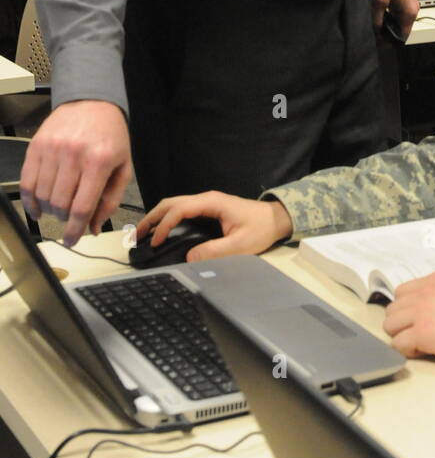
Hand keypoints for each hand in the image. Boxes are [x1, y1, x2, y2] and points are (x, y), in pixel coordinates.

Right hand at [20, 101, 132, 245]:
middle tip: (70, 217)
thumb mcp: (123, 167)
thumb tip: (93, 228)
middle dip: (64, 219)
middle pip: (60, 204)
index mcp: (99, 161)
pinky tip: (37, 207)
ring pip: (42, 196)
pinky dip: (30, 201)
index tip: (72, 240)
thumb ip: (110, 200)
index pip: (81, 207)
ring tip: (58, 208)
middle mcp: (73, 154)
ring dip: (48, 210)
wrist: (92, 103)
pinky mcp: (36, 146)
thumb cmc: (111, 136)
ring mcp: (52, 149)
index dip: (74, 230)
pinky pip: (27, 181)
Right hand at [137, 192, 293, 260]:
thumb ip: (216, 251)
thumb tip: (190, 258)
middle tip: (136, 237)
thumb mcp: (241, 244)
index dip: (164, 225)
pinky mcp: (207, 211)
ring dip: (157, 218)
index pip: (179, 209)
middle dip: (152, 218)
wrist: (276, 219)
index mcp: (212, 202)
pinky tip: (161, 233)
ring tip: (143, 235)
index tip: (156, 242)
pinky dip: (167, 220)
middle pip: (170, 203)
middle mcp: (206, 199)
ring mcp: (206, 204)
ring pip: (174, 205)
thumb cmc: (261, 228)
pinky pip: (181, 212)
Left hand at [366, 0, 418, 38]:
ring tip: (376, 19)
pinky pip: (399, 13)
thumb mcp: (377, 0)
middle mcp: (413, 10)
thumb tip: (378, 32)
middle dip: (388, 32)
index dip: (390, 41)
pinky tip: (380, 10)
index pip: (403, 37)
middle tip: (374, 29)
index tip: (378, 41)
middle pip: (401, 29)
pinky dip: (390, 14)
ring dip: (388, 22)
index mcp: (410, 13)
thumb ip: (377, 19)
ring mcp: (411, 4)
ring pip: (399, 21)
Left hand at [382, 271, 434, 362]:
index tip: (420, 320)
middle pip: (392, 310)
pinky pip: (398, 344)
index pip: (402, 293)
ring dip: (403, 336)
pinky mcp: (421, 332)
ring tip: (422, 343)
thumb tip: (431, 310)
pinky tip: (426, 351)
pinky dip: (409, 350)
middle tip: (420, 334)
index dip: (408, 310)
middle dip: (403, 324)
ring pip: (390, 326)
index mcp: (434, 281)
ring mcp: (420, 312)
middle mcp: (423, 292)